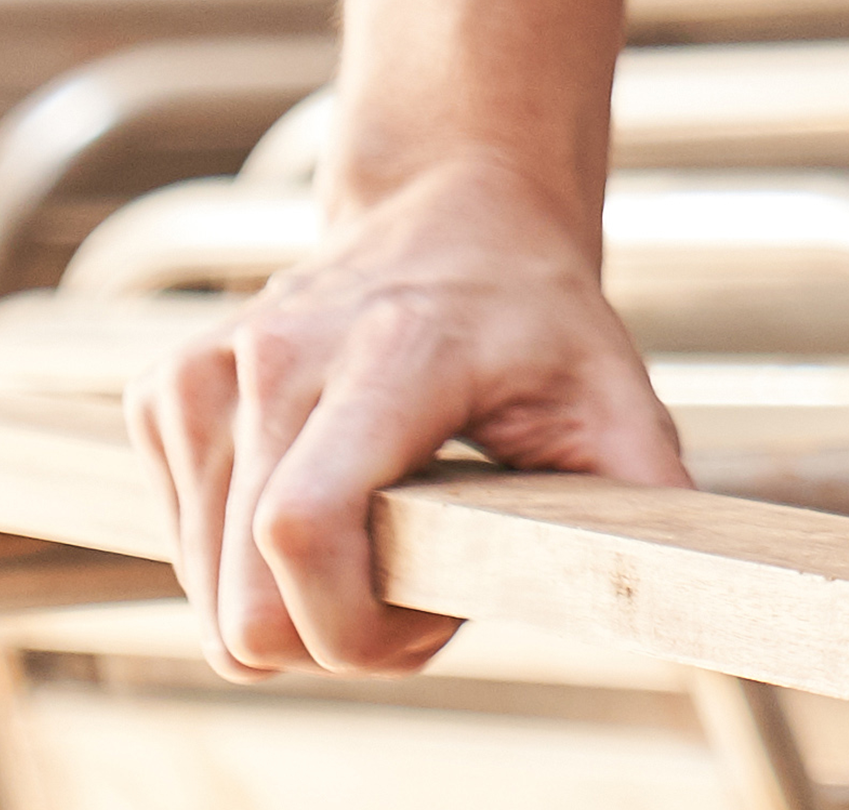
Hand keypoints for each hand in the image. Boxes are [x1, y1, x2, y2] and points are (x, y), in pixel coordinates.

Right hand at [126, 171, 688, 677]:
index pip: (301, 528)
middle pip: (244, 600)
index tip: (428, 624)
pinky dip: (253, 565)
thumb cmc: (534, 314)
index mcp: (390, 356)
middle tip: (420, 591)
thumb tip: (687, 590)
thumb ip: (644, 501)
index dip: (350, 627)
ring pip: (208, 596)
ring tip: (382, 537)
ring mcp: (201, 374)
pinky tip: (328, 502)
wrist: (447, 209)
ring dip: (298, 606)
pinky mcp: (162, 395)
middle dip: (335, 639)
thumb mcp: (612, 397)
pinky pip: (186, 555)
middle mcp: (273, 358)